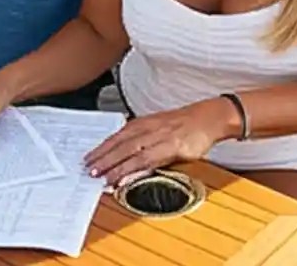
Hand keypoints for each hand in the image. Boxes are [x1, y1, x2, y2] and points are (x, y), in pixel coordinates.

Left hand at [84, 100, 231, 185]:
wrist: (209, 117)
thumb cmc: (185, 124)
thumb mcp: (160, 128)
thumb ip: (144, 140)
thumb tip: (127, 157)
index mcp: (142, 123)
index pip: (116, 136)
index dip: (101, 148)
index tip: (88, 158)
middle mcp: (147, 128)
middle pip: (119, 144)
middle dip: (101, 157)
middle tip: (87, 169)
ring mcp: (158, 137)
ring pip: (130, 152)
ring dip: (112, 165)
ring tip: (99, 176)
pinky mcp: (171, 147)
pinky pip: (147, 160)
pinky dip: (133, 169)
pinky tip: (123, 178)